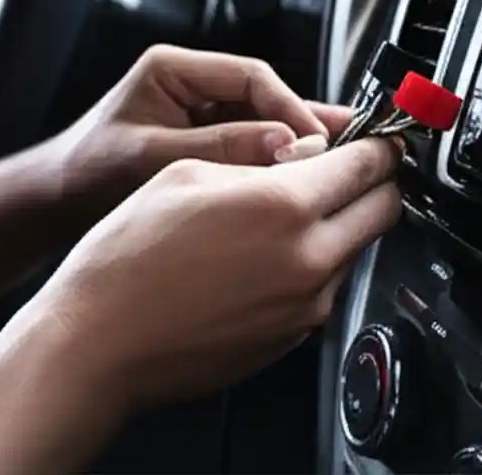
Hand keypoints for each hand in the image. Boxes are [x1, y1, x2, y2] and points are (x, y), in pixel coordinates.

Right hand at [30, 136, 401, 406]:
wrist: (97, 344)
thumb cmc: (127, 260)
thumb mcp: (188, 173)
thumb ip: (260, 160)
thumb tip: (305, 155)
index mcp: (286, 207)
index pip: (368, 164)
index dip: (379, 143)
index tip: (380, 137)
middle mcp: (309, 260)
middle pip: (383, 210)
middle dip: (375, 183)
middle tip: (351, 168)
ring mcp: (305, 306)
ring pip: (354, 249)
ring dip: (339, 225)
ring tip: (284, 215)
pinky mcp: (292, 337)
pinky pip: (323, 288)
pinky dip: (311, 265)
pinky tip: (262, 257)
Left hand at [42, 45, 350, 223]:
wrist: (56, 202)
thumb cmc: (87, 175)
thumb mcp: (152, 159)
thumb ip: (219, 149)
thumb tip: (282, 145)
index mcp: (174, 69)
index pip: (252, 76)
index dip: (290, 108)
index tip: (313, 142)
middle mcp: (193, 84)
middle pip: (267, 95)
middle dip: (305, 124)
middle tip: (348, 146)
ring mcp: (202, 112)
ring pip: (267, 120)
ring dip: (299, 144)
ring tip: (341, 161)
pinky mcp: (207, 140)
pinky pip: (255, 144)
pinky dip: (280, 162)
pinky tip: (307, 178)